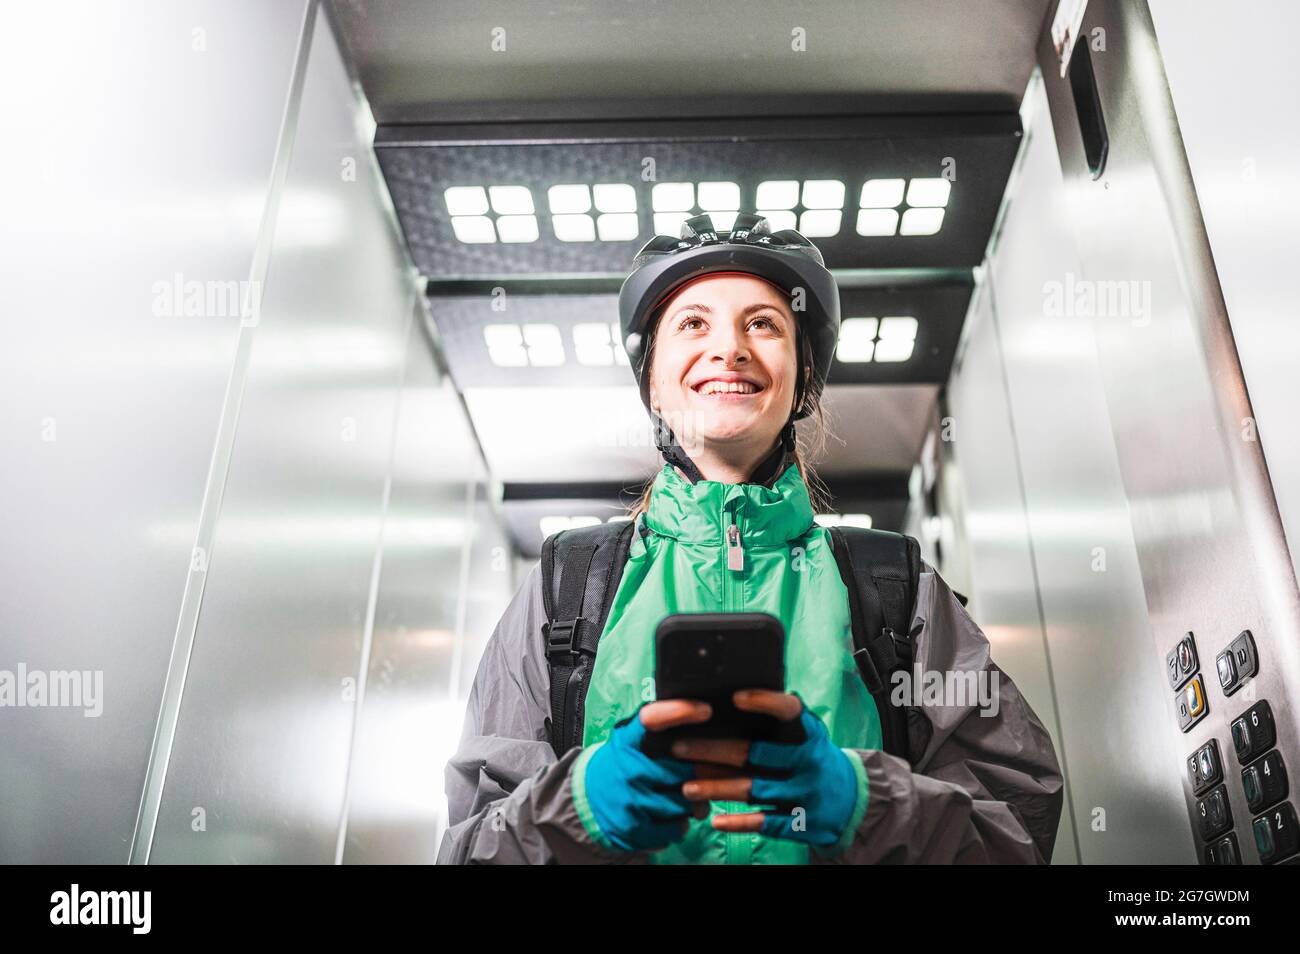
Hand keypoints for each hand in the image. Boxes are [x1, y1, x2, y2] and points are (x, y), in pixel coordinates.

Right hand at [582, 699, 737, 850]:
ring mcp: (630, 799)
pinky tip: (677, 818)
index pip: (653, 718)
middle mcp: (628, 768)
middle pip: (684, 769)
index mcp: (627, 741)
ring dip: (695, 803)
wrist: (585, 799)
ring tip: (695, 799)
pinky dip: (681, 825)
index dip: (680, 711)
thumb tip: (697, 715)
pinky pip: (674, 828)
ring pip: (683, 802)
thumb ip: (654, 729)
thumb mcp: (627, 741)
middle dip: (703, 773)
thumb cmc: (619, 766)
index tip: (705, 710)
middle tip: (711, 774)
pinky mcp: (632, 828)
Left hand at [669, 690, 860, 847]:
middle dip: (712, 751)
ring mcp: (805, 793)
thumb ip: (777, 721)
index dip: (764, 702)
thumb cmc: (812, 757)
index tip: (735, 697)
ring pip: (752, 790)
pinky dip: (738, 822)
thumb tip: (728, 705)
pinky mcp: (801, 822)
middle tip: (680, 748)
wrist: (849, 799)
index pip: (788, 711)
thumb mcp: (805, 734)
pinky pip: (764, 822)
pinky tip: (716, 819)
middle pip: (754, 754)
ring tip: (687, 787)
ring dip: (716, 788)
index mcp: (808, 733)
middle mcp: (807, 761)